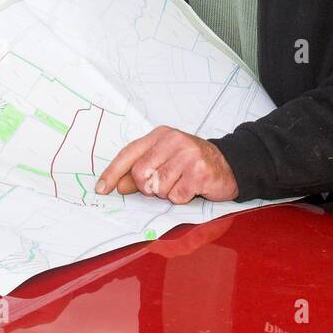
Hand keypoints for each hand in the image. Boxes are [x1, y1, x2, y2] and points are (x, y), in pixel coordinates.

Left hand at [94, 126, 238, 203]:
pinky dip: (182, 198)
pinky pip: (176, 196)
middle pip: (140, 173)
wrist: (229, 164)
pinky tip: (192, 188)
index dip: (113, 172)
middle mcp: (174, 140)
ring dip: (167, 192)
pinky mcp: (200, 172)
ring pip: (158, 186)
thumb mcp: (165, 160)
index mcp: (161, 135)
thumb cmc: (192, 163)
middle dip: (148, 186)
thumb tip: (118, 185)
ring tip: (181, 183)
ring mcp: (188, 155)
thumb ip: (141, 171)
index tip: (102, 188)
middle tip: (163, 184)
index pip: (129, 153)